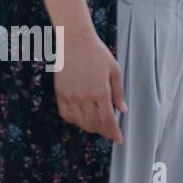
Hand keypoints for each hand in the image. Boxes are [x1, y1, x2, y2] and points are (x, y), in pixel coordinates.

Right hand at [55, 26, 125, 143]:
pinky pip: (66, 115)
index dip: (114, 132)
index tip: (119, 140)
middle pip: (94, 123)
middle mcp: (85, 97)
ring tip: (98, 127)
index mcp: (101, 91)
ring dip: (90, 127)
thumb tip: (122, 110)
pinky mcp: (60, 94)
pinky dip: (75, 121)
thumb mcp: (115, 71)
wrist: (75, 42)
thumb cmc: (98, 54)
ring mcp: (70, 96)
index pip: (108, 119)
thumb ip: (118, 92)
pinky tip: (82, 119)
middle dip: (104, 131)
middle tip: (110, 133)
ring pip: (80, 121)